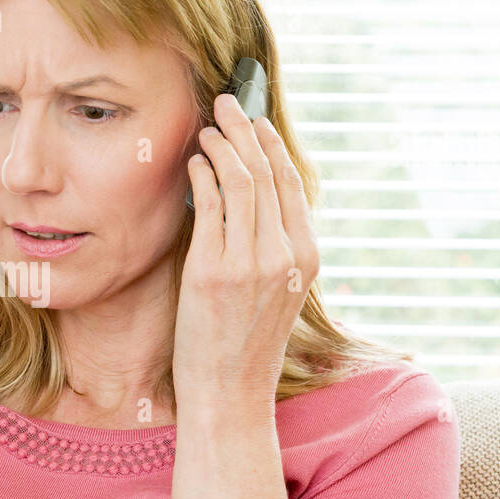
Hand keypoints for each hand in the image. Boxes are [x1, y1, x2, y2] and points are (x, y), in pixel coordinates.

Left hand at [173, 92, 319, 422]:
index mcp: (306, 259)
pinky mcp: (212, 273)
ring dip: (221, 145)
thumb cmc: (244, 346)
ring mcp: (249, 263)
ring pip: (239, 182)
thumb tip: (251, 201)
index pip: (290, 185)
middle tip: (226, 103)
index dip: (271, 147)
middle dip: (245, 130)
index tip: (255, 122)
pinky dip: (202, 176)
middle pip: (265, 174)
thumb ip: (271, 250)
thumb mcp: (274, 294)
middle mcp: (283, 256)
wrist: (230, 395)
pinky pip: (209, 207)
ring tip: (206, 127)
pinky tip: (193, 162)